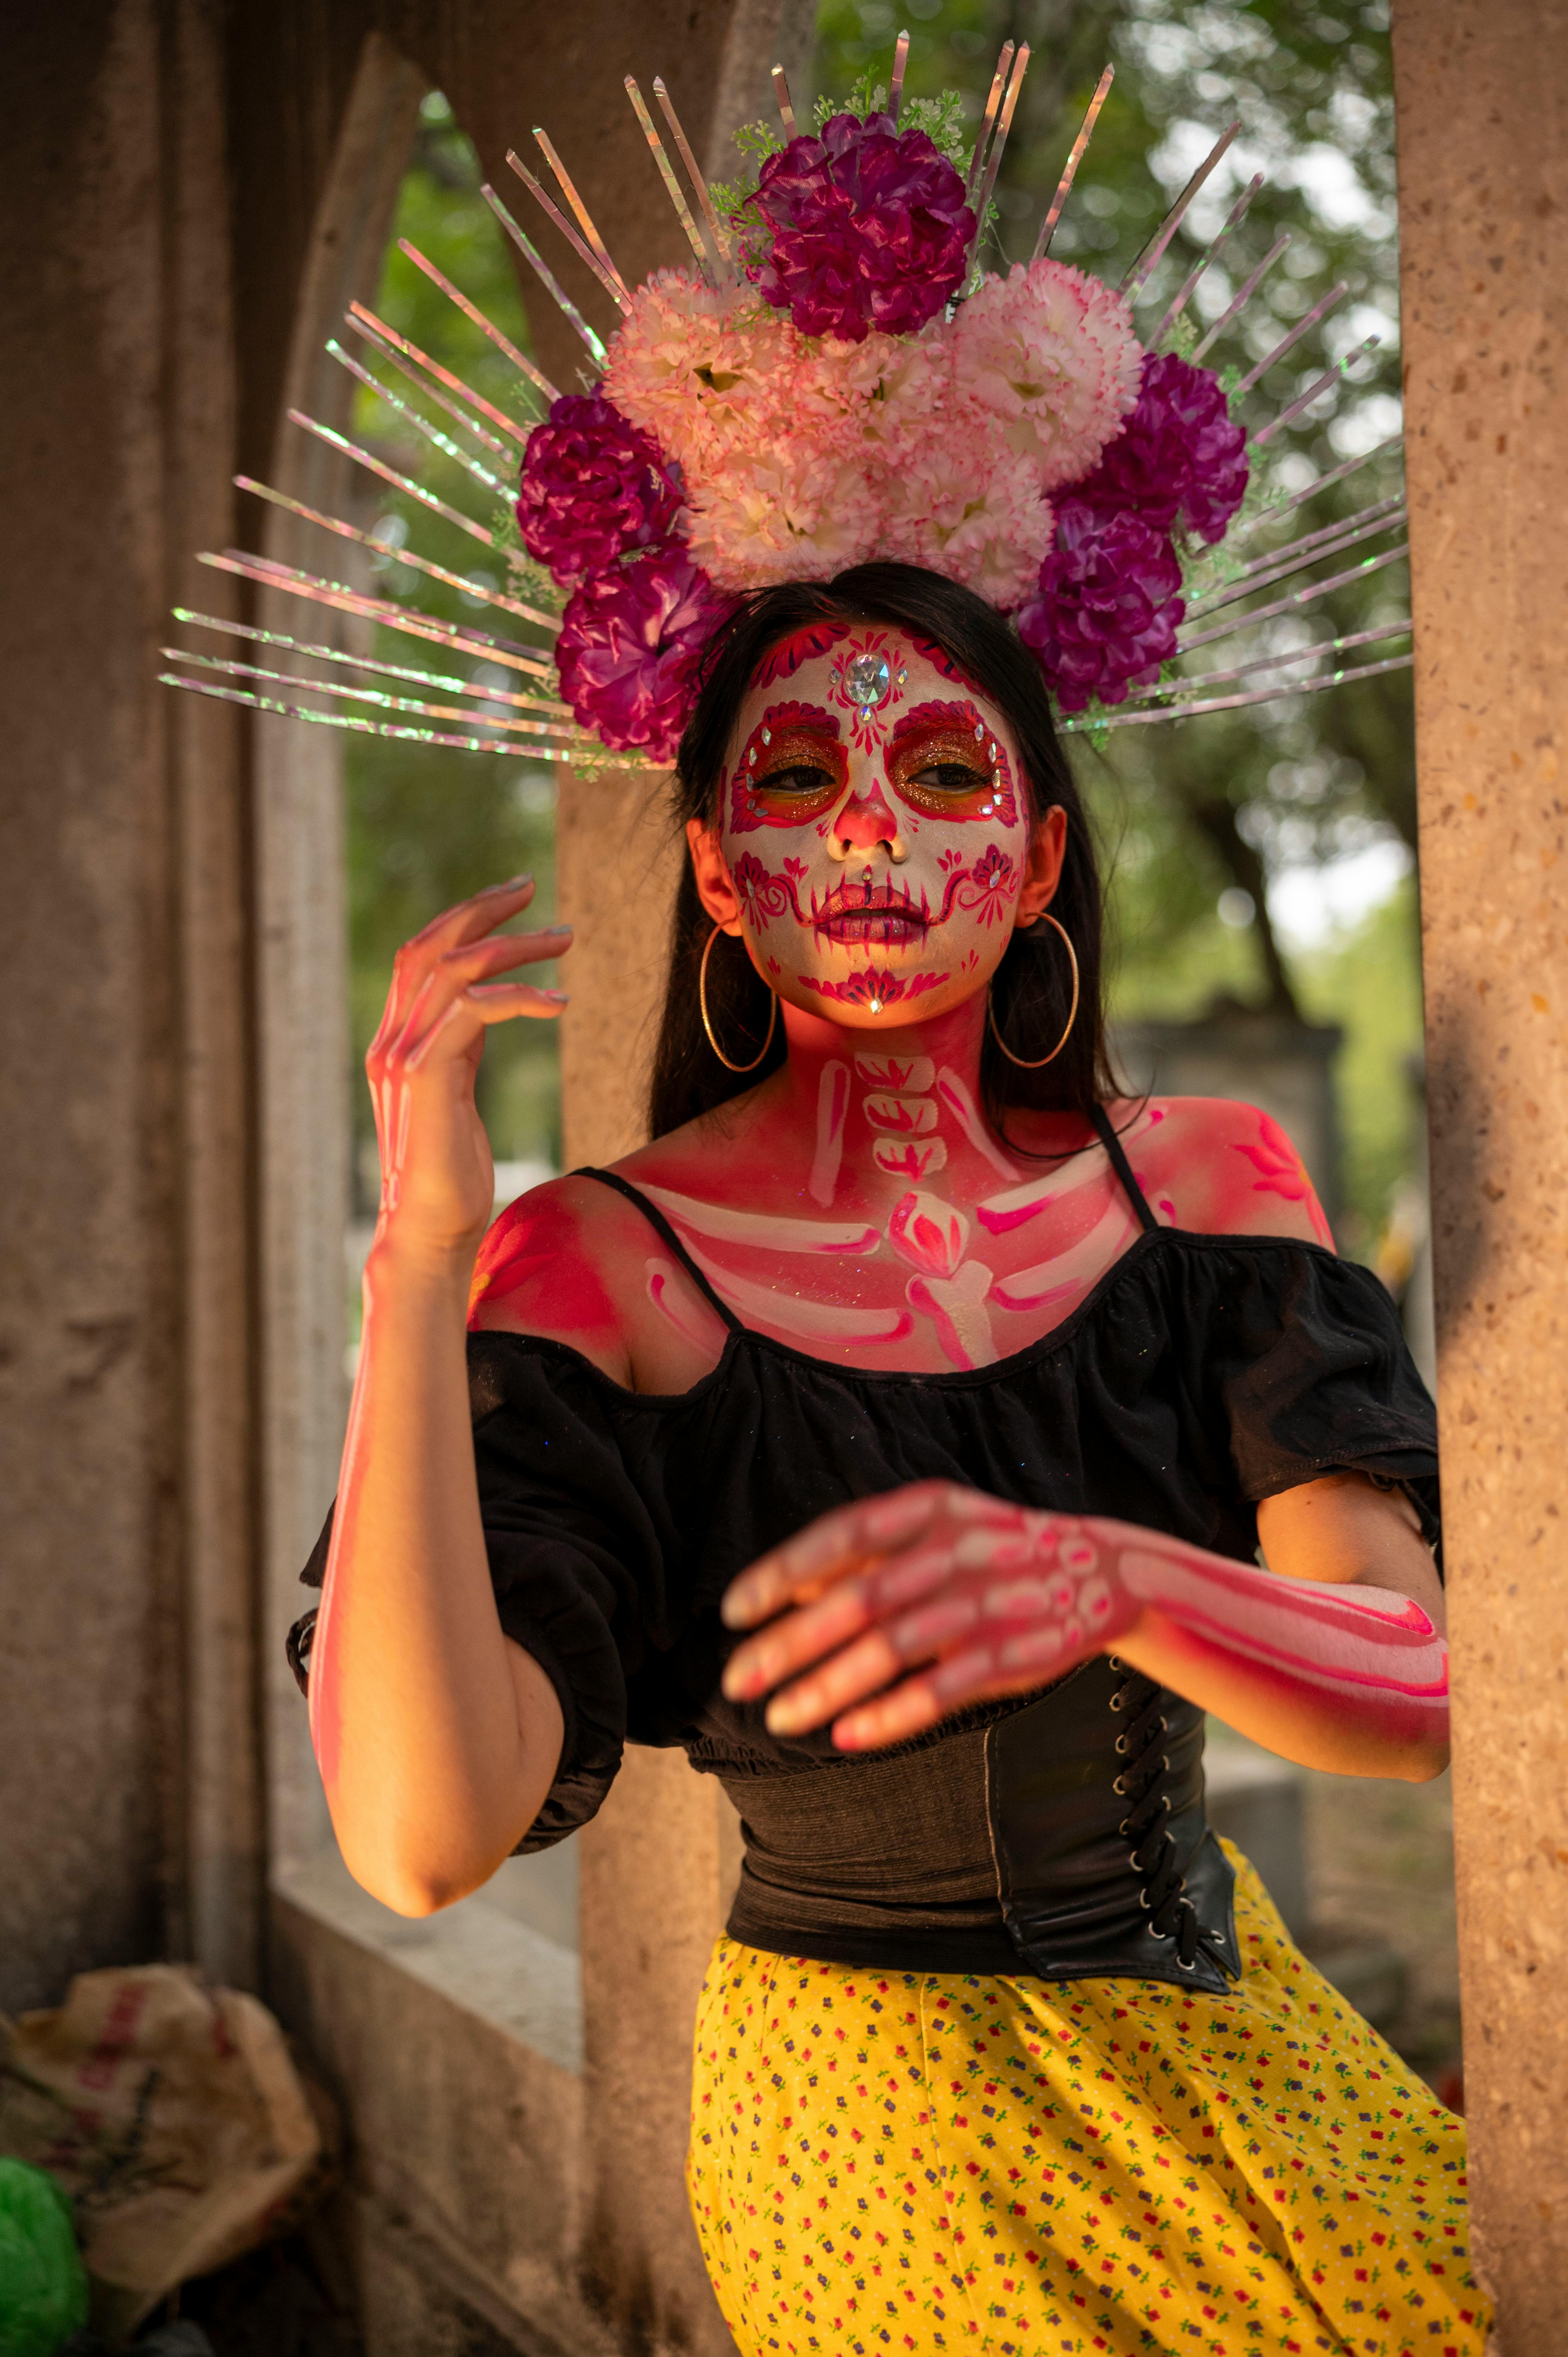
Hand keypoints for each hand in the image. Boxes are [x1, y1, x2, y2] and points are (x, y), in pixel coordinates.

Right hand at [365, 878, 570, 1262]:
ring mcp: (404, 1058)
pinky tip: (557, 1003)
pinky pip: (473, 1011)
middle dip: (481, 908)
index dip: (461, 917)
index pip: (419, 955)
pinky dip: (518, 997)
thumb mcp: (455, 1093)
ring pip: (455, 970)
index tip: (510, 897)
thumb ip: (461, 1047)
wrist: (429, 1228)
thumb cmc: (449, 1170)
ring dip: (514, 947)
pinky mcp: (428, 1078)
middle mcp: (391, 1042)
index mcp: (395, 1041)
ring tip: (563, 940)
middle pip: (430, 946)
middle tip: (531, 887)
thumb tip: (488, 1004)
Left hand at [719, 1481, 1141, 1751]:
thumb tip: (784, 1586)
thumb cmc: (994, 1549)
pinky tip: (847, 1737)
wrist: (1106, 1569)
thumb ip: (865, 1553)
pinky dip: (892, 1714)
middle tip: (735, 1678)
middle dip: (789, 1642)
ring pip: (892, 1648)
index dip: (783, 1572)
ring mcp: (986, 1603)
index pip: (842, 1535)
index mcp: (930, 1508)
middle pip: (858, 1598)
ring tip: (779, 1717)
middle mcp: (955, 1549)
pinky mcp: (1012, 1654)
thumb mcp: (935, 1526)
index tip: (733, 1611)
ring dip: (830, 1686)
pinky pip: (941, 1688)